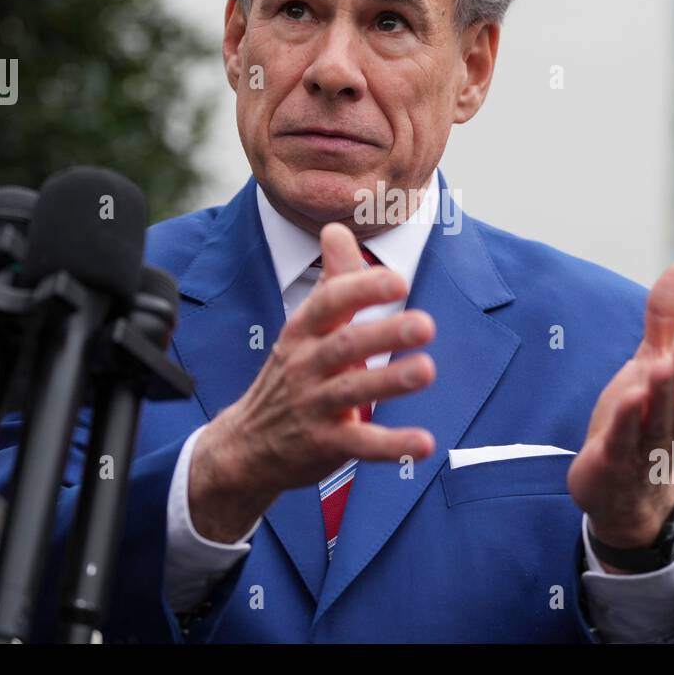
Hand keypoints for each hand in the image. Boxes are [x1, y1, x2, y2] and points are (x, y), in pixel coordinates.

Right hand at [189, 222, 436, 541]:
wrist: (247, 444)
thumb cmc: (291, 374)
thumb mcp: (305, 327)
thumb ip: (333, 282)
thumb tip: (336, 229)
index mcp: (303, 331)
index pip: (329, 303)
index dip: (362, 290)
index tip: (398, 280)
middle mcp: (305, 366)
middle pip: (344, 345)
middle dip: (384, 332)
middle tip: (426, 324)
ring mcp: (313, 406)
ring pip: (352, 392)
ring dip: (390, 381)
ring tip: (426, 370)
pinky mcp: (325, 444)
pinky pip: (361, 444)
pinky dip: (393, 446)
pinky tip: (424, 442)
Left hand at [567, 261, 673, 566]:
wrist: (621, 495)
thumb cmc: (640, 419)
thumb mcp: (651, 364)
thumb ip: (665, 319)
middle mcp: (672, 426)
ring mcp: (644, 449)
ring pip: (658, 422)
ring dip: (663, 394)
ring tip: (663, 363)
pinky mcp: (614, 463)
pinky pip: (623, 443)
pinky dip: (628, 423)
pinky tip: (629, 398)